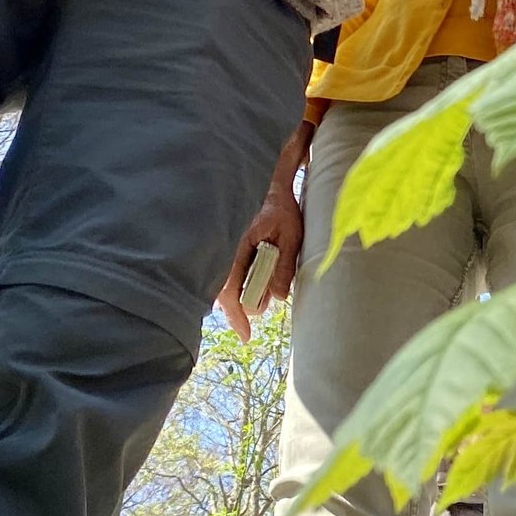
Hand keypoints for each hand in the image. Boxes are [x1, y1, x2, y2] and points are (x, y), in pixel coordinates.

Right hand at [216, 123, 311, 336]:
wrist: (269, 180)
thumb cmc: (281, 205)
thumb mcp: (291, 233)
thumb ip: (285, 264)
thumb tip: (277, 297)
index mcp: (237, 246)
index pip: (229, 289)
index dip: (236, 315)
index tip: (246, 335)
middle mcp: (225, 249)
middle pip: (226, 292)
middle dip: (242, 305)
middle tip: (259, 311)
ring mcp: (224, 249)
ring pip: (227, 284)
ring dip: (243, 292)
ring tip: (261, 292)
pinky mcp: (227, 249)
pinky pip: (228, 274)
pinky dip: (239, 284)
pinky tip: (251, 287)